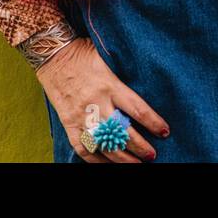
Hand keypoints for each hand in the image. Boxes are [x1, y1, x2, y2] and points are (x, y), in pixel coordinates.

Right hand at [36, 37, 168, 162]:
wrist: (52, 54)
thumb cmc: (84, 52)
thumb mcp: (108, 57)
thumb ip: (124, 75)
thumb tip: (147, 83)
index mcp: (109, 84)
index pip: (137, 109)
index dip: (152, 122)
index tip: (164, 132)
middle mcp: (96, 103)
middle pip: (121, 133)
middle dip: (140, 147)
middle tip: (152, 155)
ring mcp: (81, 116)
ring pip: (103, 145)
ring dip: (121, 158)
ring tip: (136, 164)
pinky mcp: (68, 123)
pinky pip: (83, 148)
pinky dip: (96, 160)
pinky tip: (107, 163)